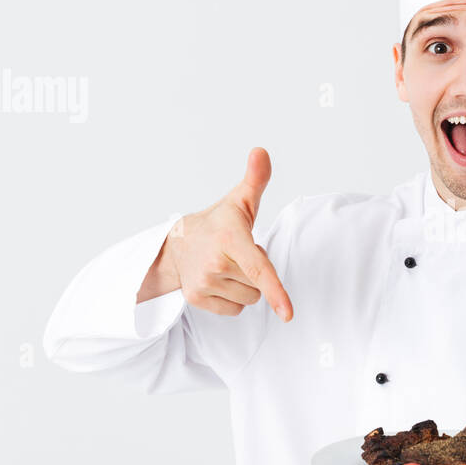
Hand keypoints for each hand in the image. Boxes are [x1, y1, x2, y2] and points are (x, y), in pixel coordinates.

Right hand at [138, 147, 292, 319]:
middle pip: (260, 285)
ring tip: (228, 265)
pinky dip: (233, 298)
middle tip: (237, 253)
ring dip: (245, 286)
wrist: (177, 243)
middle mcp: (215, 263)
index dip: (276, 291)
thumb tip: (261, 151)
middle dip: (256, 272)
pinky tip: (220, 280)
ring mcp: (204, 283)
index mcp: (230, 238)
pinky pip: (235, 310)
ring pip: (250, 299)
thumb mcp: (239, 200)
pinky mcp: (197, 299)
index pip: (258, 269)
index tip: (288, 313)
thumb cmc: (219, 222)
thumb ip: (256, 179)